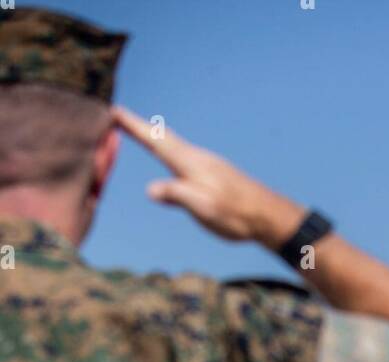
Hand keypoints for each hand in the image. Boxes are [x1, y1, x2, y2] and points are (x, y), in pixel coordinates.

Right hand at [114, 106, 303, 247]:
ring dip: (155, 137)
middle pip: (163, 138)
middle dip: (140, 127)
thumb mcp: (203, 207)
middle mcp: (197, 158)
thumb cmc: (235, 214)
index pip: (155, 141)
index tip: (113, 112)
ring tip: (141, 132)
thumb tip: (150, 189)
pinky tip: (174, 157)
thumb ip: (177, 195)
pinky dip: (170, 150)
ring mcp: (206, 164)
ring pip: (174, 145)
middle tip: (119, 116)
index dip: (133, 127)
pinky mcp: (214, 174)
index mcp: (189, 163)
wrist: (268, 215)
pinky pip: (184, 156)